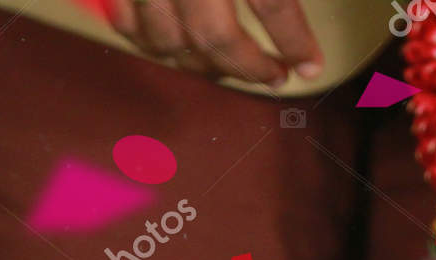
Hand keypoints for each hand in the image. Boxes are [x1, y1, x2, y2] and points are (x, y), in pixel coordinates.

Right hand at [104, 0, 322, 85]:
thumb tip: (290, 19)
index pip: (273, 5)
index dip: (294, 42)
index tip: (310, 67)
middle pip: (215, 35)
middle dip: (246, 66)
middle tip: (272, 76)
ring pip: (167, 38)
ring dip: (200, 62)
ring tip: (225, 67)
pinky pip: (125, 21)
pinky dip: (148, 42)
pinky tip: (174, 49)